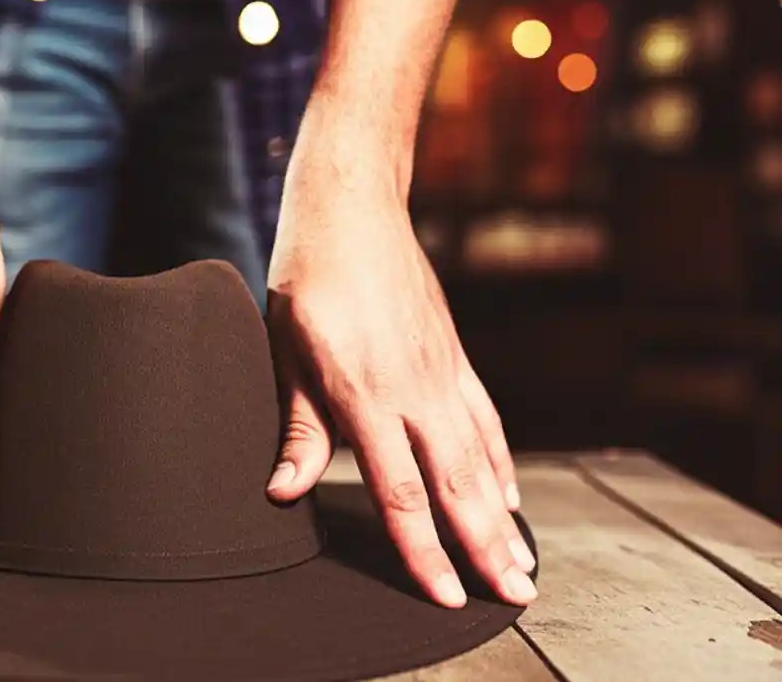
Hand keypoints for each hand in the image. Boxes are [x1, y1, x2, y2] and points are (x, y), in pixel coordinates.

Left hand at [264, 173, 534, 607]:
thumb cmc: (308, 278)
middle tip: (513, 596)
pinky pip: (485, 419)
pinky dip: (502, 462)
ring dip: (504, 516)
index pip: (400, 492)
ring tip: (522, 564)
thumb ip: (300, 427)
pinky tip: (510, 493)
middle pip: (458, 485)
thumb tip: (285, 490)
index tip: (446, 593)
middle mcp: (415, 388)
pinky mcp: (454, 355)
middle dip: (484, 548)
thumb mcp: (287, 351)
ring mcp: (442, 371)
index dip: (423, 549)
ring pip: (482, 458)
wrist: (353, 210)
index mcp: (366, 393)